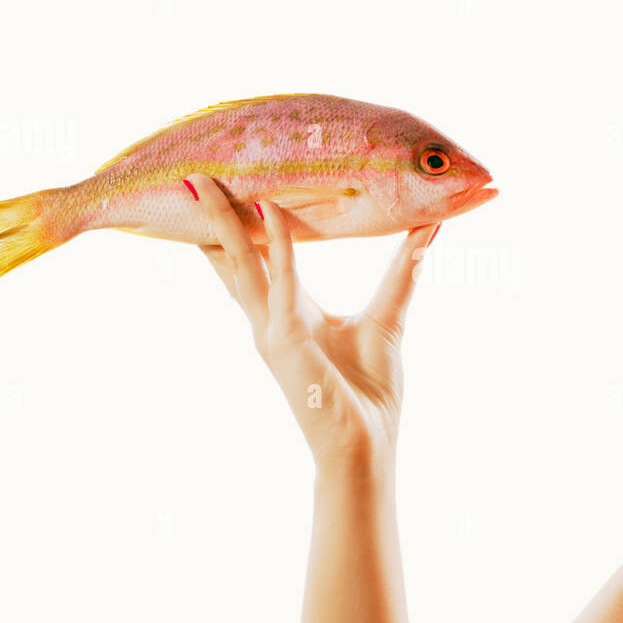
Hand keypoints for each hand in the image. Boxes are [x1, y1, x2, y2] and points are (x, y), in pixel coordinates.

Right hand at [183, 173, 439, 472]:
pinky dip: (278, 245)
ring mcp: (273, 330)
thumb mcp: (388, 317)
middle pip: (236, 257)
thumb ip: (404, 270)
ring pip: (243, 263)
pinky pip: (283, 281)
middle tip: (193, 177)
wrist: (365, 445)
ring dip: (223, 220)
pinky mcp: (287, 339)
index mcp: (291, 315)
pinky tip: (270, 209)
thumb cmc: (371, 392)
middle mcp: (272, 320)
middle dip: (215, 217)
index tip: (229, 191)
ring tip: (203, 183)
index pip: (258, 264)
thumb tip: (429, 229)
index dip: (240, 229)